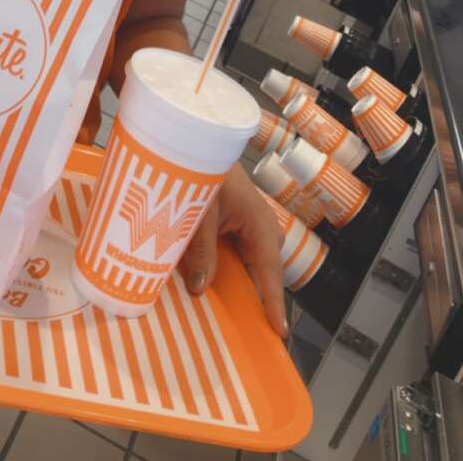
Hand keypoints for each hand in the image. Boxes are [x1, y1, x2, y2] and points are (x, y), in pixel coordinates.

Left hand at [181, 162, 287, 337]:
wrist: (195, 140)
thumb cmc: (204, 167)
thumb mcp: (200, 208)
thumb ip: (200, 248)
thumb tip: (200, 288)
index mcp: (260, 224)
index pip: (270, 272)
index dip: (272, 303)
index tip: (278, 332)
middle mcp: (260, 229)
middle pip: (260, 273)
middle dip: (252, 301)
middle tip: (246, 335)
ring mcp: (248, 228)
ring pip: (245, 266)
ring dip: (233, 286)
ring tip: (223, 318)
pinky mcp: (233, 226)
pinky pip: (232, 256)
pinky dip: (222, 270)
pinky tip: (204, 285)